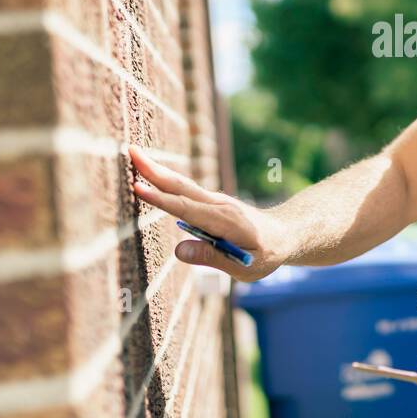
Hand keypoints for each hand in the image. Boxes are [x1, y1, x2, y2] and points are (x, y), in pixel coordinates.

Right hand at [128, 144, 291, 280]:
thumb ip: (211, 258)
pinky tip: (153, 172)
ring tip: (135, 155)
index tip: (138, 188)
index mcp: (224, 220)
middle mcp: (218, 204)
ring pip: (182, 184)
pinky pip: (186, 189)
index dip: (161, 200)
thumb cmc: (265, 255)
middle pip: (181, 186)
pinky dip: (167, 179)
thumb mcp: (244, 266)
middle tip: (131, 150)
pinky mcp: (211, 202)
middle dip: (155, 170)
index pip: (186, 209)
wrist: (285, 235)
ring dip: (158, 170)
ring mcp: (215, 200)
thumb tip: (178, 250)